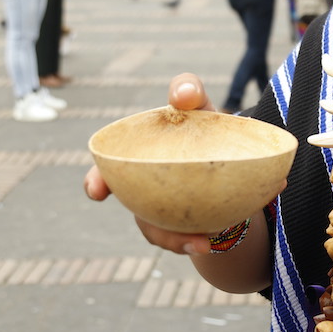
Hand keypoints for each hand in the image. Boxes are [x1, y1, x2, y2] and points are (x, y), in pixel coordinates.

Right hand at [84, 72, 219, 254]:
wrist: (236, 162)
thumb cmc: (205, 128)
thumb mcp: (200, 106)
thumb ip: (189, 91)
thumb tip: (183, 94)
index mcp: (139, 156)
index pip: (108, 170)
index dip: (97, 180)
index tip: (97, 191)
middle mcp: (143, 186)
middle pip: (136, 211)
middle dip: (146, 225)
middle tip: (158, 230)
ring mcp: (160, 209)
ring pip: (157, 229)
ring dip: (174, 238)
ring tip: (202, 240)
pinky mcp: (180, 225)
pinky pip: (178, 237)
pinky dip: (190, 241)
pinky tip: (208, 241)